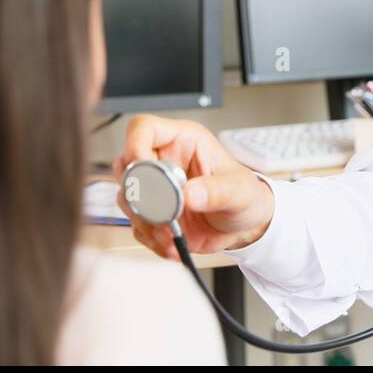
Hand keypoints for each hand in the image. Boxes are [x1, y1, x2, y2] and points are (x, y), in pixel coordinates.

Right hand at [113, 114, 274, 260]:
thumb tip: (189, 193)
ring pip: (127, 199)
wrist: (245, 227)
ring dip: (146, 222)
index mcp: (183, 141)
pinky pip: (137, 226)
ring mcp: (155, 189)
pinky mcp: (153, 215)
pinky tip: (174, 244)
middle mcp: (163, 162)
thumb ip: (217, 191)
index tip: (143, 171)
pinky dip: (152, 239)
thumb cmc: (246, 197)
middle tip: (162, 213)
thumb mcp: (240, 191)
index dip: (135, 145)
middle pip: (126, 166)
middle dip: (140, 194)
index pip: (144, 128)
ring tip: (173, 234)